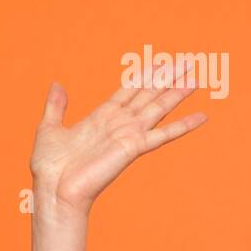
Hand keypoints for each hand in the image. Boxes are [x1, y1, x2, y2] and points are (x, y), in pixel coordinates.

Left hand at [30, 57, 207, 218]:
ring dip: (178, 92)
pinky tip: (202, 116)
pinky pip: (163, 134)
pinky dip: (183, 126)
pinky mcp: (133, 147)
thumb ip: (55, 106)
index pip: (129, 90)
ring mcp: (128, 135)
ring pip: (158, 107)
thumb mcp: (48, 128)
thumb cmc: (49, 167)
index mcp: (101, 117)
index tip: (161, 62)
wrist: (52, 189)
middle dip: (168, 77)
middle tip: (189, 61)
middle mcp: (118, 124)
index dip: (145, 75)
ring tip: (197, 77)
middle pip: (149, 94)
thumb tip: (56, 85)